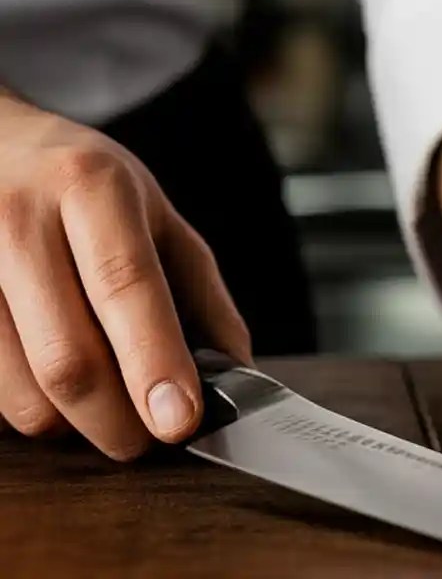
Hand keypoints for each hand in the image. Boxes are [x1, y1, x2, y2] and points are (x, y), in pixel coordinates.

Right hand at [0, 94, 249, 459]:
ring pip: (21, 390)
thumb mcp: (158, 216)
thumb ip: (202, 294)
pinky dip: (30, 407)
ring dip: (73, 425)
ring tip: (102, 407)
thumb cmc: (84, 189)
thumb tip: (236, 373)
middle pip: (68, 357)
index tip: (180, 420)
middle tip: (149, 438)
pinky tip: (50, 384)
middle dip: (119, 422)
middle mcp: (18, 218)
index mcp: (91, 188)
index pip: (125, 286)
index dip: (154, 361)